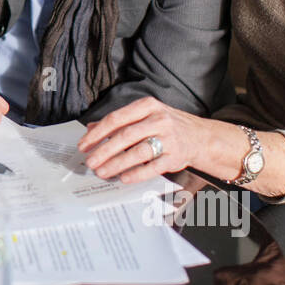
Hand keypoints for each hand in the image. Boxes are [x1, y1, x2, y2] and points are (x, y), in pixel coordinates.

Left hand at [77, 96, 231, 183]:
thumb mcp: (145, 116)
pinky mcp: (176, 156)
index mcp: (147, 106)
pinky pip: (153, 166)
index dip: (97, 133)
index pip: (116, 119)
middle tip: (89, 161)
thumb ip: (119, 121)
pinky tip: (123, 178)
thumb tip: (91, 129)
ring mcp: (169, 138)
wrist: (201, 137)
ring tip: (102, 171)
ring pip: (137, 152)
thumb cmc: (167, 126)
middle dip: (103, 150)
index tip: (83, 145)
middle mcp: (159, 120)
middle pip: (125, 136)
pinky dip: (137, 173)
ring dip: (116, 163)